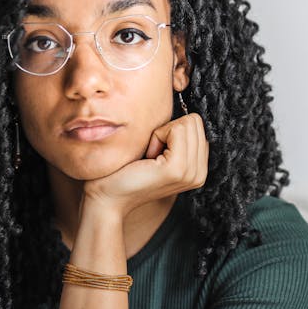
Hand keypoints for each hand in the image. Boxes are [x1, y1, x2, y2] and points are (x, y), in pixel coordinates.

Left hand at [82, 113, 208, 219]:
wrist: (108, 197)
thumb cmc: (126, 171)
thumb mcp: (159, 152)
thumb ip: (177, 138)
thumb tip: (185, 112)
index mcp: (198, 169)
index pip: (197, 126)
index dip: (172, 131)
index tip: (155, 152)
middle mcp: (199, 173)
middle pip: (194, 121)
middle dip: (168, 130)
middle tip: (151, 154)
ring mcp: (191, 173)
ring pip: (187, 123)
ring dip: (162, 134)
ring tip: (149, 157)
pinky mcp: (177, 169)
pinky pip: (176, 129)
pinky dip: (157, 136)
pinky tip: (148, 157)